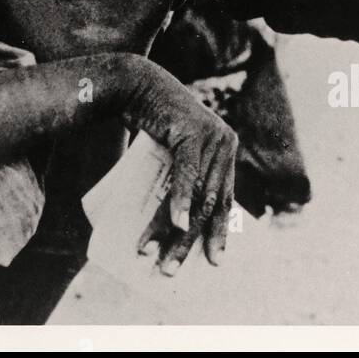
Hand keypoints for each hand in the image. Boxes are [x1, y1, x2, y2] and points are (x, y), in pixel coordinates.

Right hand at [120, 58, 237, 272]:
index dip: (218, 233)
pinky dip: (180, 201)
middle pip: (209, 204)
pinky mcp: (193, 131)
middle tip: (171, 272)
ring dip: (175, 232)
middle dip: (189, 243)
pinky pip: (188, 173)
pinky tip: (174, 224)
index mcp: (225, 151)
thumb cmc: (147, 123)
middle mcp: (226, 144)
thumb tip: (171, 226)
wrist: (133, 85)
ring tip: (157, 258)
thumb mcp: (169, 154)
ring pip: (197, 195)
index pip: (223, 200)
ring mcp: (213, 136)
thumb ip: (179, 179)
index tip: (214, 262)